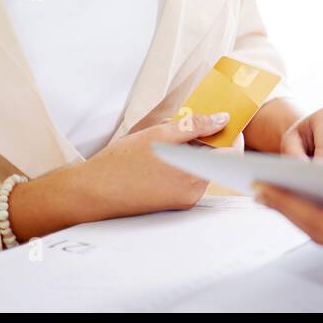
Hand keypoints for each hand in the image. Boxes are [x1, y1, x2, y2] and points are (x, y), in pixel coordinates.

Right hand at [9, 112, 234, 240]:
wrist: (91, 193)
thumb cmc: (121, 163)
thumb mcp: (159, 135)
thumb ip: (195, 126)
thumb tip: (222, 119)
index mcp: (193, 175)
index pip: (231, 154)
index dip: (231, 134)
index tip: (224, 120)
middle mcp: (193, 192)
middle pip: (215, 159)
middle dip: (204, 139)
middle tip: (182, 126)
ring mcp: (183, 200)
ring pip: (200, 167)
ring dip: (191, 151)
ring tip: (163, 142)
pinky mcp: (172, 203)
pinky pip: (187, 178)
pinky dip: (181, 163)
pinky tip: (157, 157)